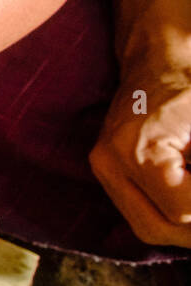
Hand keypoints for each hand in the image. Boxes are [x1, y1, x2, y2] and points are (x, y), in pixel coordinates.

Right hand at [90, 61, 190, 246]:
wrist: (159, 57)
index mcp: (136, 149)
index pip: (181, 209)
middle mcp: (109, 163)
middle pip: (157, 228)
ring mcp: (103, 168)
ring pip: (146, 226)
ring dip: (183, 228)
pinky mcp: (107, 170)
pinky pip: (139, 212)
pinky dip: (169, 216)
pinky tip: (188, 203)